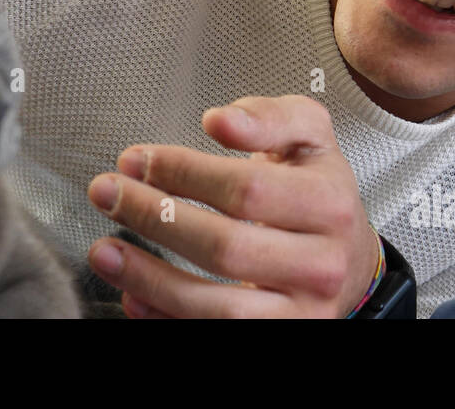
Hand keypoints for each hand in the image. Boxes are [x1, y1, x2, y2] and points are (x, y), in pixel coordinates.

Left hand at [85, 94, 381, 317]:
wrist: (350, 259)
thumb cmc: (316, 192)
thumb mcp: (309, 137)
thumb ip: (269, 116)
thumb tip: (221, 120)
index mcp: (328, 204)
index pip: (245, 189)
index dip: (183, 172)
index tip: (138, 159)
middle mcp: (320, 265)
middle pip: (225, 247)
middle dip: (154, 217)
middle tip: (107, 193)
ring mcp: (300, 312)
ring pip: (216, 307)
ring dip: (149, 278)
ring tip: (104, 250)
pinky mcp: (280, 337)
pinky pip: (215, 335)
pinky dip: (166, 318)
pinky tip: (133, 296)